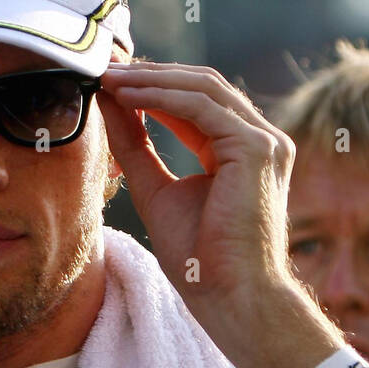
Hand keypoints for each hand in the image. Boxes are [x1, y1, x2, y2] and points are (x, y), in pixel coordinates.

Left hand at [97, 60, 302, 356]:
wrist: (231, 297)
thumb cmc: (201, 262)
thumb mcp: (156, 192)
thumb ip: (135, 148)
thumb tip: (109, 105)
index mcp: (242, 151)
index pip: (197, 102)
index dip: (154, 87)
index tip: (111, 82)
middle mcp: (260, 140)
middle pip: (203, 86)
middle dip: (151, 74)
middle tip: (105, 70)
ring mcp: (264, 141)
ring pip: (203, 88)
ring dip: (151, 80)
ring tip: (109, 79)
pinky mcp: (256, 148)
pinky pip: (201, 107)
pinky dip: (161, 97)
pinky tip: (127, 95)